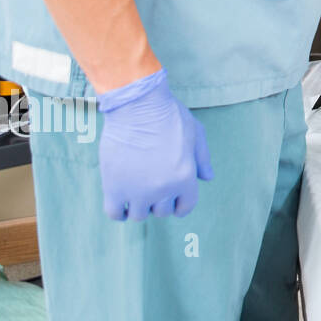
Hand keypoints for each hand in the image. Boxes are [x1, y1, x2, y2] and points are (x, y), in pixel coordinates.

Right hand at [97, 68, 213, 221]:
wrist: (137, 106)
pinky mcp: (113, 187)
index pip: (185, 206)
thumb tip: (207, 178)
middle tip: (153, 183)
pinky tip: (121, 201)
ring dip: (139, 205)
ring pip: (139, 214)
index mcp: (186, 177)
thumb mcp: (196, 134)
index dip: (180, 203)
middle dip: (160, 200)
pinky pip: (115, 213)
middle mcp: (163, 188)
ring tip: (137, 190)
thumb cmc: (169, 116)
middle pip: (162, 211)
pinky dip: (119, 211)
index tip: (173, 197)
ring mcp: (137, 190)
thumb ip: (202, 159)